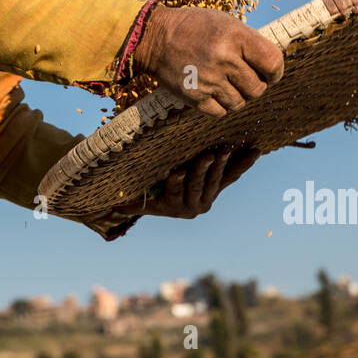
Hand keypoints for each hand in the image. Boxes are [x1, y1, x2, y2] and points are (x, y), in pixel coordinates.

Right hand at [108, 141, 262, 219]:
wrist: (173, 208)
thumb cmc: (153, 200)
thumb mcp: (141, 202)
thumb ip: (127, 203)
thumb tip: (101, 208)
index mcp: (173, 206)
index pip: (174, 192)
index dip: (177, 182)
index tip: (177, 172)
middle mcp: (193, 205)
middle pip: (198, 185)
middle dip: (203, 170)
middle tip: (208, 155)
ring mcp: (208, 196)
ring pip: (216, 180)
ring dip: (223, 164)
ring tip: (228, 148)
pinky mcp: (219, 188)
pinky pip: (232, 176)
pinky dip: (243, 163)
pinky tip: (255, 152)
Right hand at [133, 5, 284, 117]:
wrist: (154, 37)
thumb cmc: (195, 27)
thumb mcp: (225, 23)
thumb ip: (250, 44)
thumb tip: (273, 69)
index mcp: (235, 36)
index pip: (273, 63)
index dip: (276, 72)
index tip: (270, 72)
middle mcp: (223, 58)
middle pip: (258, 89)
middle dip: (255, 86)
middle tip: (244, 78)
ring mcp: (207, 79)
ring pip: (240, 103)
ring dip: (237, 97)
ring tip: (227, 83)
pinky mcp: (193, 96)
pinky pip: (221, 112)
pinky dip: (221, 105)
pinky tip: (213, 92)